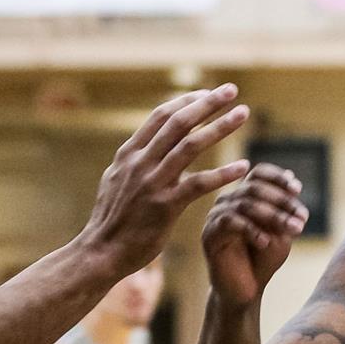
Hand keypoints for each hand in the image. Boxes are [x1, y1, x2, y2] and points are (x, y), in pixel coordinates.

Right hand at [79, 87, 254, 275]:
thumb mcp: (117, 181)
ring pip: (191, 146)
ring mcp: (152, 182)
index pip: (160, 116)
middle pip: (178, 122)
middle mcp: (140, 162)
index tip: (208, 92)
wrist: (101, 253)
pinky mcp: (165, 206)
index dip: (186, 101)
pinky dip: (223, 173)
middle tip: (232, 90)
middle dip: (207, 103)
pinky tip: (243, 166)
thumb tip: (150, 142)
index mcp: (129, 154)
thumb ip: (135, 161)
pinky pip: (199, 184)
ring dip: (220, 127)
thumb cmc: (113, 220)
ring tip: (243, 114)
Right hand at [202, 164, 309, 306]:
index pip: (258, 173)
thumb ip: (285, 208)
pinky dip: (252, 230)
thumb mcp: (282, 231)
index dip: (277, 178)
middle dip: (282, 201)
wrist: (246, 290)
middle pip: (254, 188)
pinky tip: (266, 243)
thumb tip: (292, 178)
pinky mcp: (209, 234)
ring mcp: (216, 216)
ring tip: (294, 230)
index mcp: (244, 196)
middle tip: (302, 218)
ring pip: (245, 204)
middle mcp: (227, 201)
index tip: (297, 190)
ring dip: (274, 216)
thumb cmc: (264, 258)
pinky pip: (231, 222)